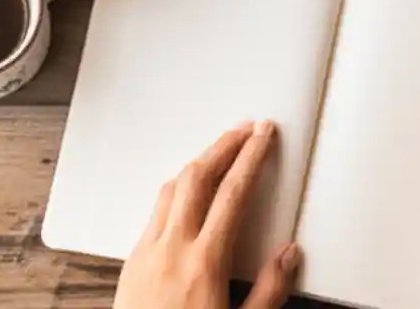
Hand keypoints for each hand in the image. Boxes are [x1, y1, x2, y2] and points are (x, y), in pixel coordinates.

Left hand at [114, 121, 300, 308]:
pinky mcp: (131, 263)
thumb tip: (289, 254)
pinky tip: (186, 195)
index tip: (264, 135)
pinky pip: (154, 212)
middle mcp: (171, 249)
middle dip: (223, 145)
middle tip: (245, 130)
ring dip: (197, 164)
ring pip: (170, 189)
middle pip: (197, 176)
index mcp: (204, 262)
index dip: (251, 157)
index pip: (233, 193)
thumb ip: (269, 290)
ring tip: (218, 153)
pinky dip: (176, 191)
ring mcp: (146, 253)